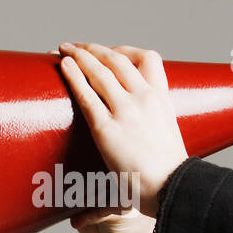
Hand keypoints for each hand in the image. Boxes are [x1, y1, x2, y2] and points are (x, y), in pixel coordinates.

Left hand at [56, 42, 188, 218]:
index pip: (147, 58)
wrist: (170, 185)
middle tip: (74, 47)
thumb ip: (149, 121)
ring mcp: (126, 110)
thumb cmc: (166, 168)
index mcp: (162, 96)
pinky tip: (62, 66)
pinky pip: (87, 95)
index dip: (122, 50)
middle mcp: (145, 97)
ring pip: (100, 72)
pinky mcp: (107, 127)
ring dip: (79, 56)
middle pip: (117, 59)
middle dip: (93, 50)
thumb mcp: (164, 133)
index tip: (105, 51)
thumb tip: (137, 121)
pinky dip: (73, 76)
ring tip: (61, 50)